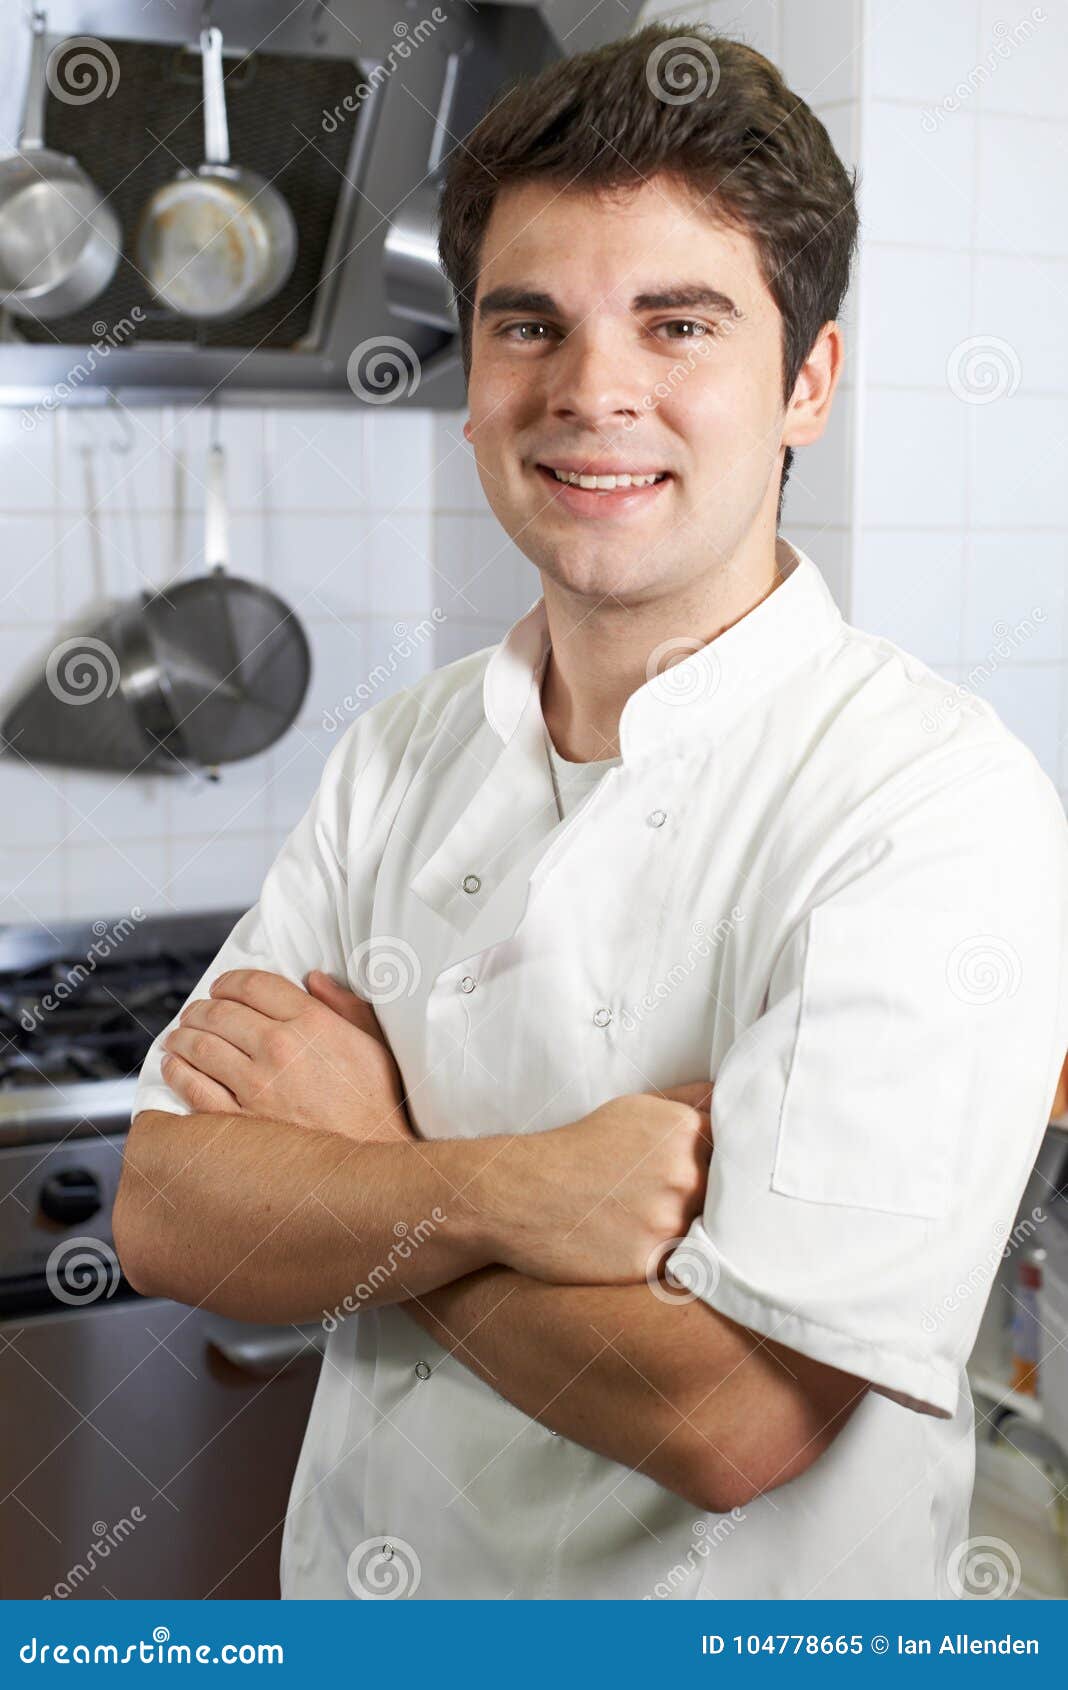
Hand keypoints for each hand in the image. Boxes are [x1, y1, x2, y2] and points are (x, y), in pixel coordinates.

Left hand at [161, 968, 412, 1142]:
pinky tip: (174, 1066)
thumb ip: (343, 1005)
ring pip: (199, 1045)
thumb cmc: (378, 1104)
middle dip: (202, 1007)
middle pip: (219, 1011)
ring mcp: (255, 1086)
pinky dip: (177, 1072)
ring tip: (179, 1036)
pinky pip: (193, 1088)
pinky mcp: (239, 1121)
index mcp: (312, 1023)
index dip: (230, 981)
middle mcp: (279, 1048)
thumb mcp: (373, 1043)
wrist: (372, 1163)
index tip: (222, 986)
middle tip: (196, 1011)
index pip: (253, 984)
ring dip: (182, 1035)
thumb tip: (315, 980)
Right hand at [482, 1081, 712, 1285]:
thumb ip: (688, 1104)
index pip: (738, 1154)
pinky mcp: (650, 1261)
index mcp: (684, 1129)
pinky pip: (680, 1267)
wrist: (520, 1193)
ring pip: (706, 1235)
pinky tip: (641, 1250)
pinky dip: (668, 1262)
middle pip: (727, 1199)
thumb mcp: (633, 1109)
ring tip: (652, 1229)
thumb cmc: (578, 1149)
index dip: (730, 1171)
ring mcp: (667, 1218)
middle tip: (675, 1208)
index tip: (719, 1181)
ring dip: (690, 1235)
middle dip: (710, 1205)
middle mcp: (683, 1172)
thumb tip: (728, 1096)